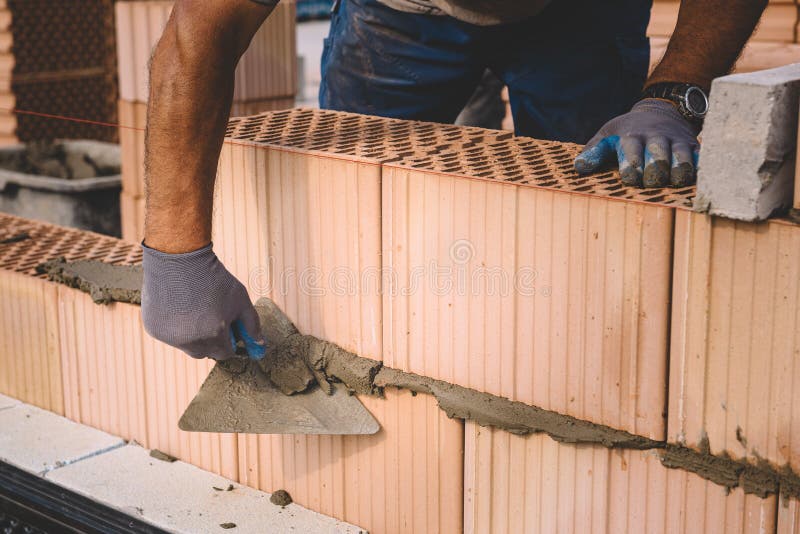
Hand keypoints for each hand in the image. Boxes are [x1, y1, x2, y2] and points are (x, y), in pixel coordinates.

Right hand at [141, 243, 265, 360]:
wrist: (179, 259)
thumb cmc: (213, 278)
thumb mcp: (240, 299)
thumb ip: (252, 324)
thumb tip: (260, 344)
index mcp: (214, 335)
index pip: (226, 353)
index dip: (229, 340)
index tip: (227, 327)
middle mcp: (190, 341)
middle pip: (206, 352)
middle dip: (212, 340)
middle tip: (211, 318)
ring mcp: (170, 337)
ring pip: (186, 346)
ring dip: (192, 334)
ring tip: (193, 307)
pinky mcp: (154, 330)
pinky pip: (169, 337)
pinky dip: (175, 327)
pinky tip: (177, 306)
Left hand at [574, 99, 700, 187]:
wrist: (659, 112)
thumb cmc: (626, 132)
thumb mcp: (606, 136)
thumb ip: (594, 152)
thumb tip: (579, 168)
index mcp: (631, 137)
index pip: (631, 153)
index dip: (631, 168)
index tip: (631, 179)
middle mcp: (655, 138)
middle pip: (658, 156)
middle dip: (655, 171)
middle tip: (652, 183)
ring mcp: (676, 141)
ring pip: (682, 157)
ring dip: (680, 171)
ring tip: (676, 182)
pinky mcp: (693, 146)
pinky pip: (701, 156)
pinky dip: (703, 166)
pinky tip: (703, 178)